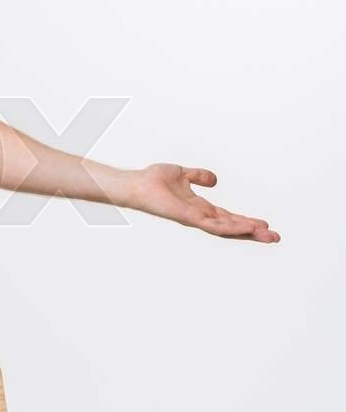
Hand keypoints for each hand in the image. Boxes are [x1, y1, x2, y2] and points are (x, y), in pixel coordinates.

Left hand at [127, 163, 279, 242]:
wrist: (137, 184)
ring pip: (226, 229)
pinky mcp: (188, 217)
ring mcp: (194, 218)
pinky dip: (229, 227)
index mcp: (200, 208)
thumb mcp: (182, 174)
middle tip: (275, 237)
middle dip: (253, 233)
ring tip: (267, 235)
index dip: (246, 222)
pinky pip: (212, 225)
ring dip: (247, 232)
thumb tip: (215, 180)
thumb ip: (199, 176)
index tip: (265, 225)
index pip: (227, 217)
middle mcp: (199, 216)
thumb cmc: (153, 180)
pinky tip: (245, 228)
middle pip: (231, 227)